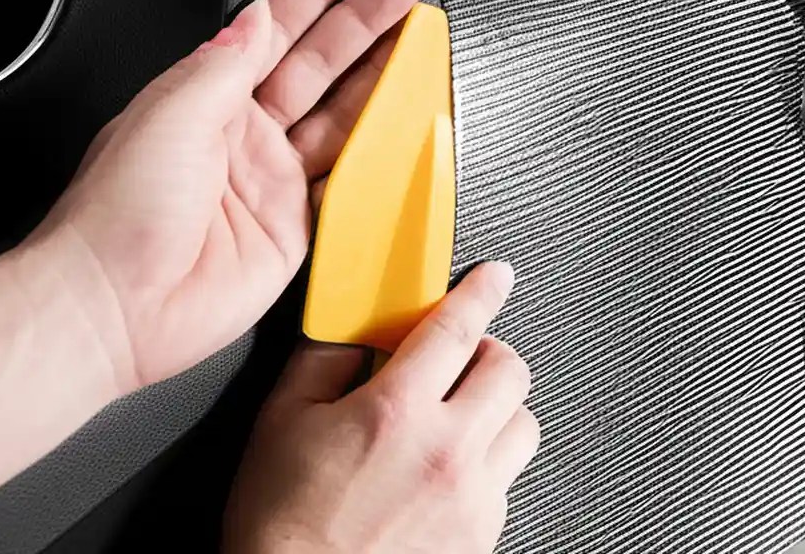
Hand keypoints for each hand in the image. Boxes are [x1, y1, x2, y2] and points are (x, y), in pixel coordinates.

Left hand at [36, 0, 423, 390]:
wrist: (116, 303)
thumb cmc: (118, 213)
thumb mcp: (171, 112)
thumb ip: (226, 62)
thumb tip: (260, 14)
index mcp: (206, 99)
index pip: (271, 30)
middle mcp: (243, 137)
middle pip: (318, 67)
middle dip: (363, 24)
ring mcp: (272, 184)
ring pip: (342, 121)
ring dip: (381, 82)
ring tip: (418, 45)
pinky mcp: (294, 232)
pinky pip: (348, 188)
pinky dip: (378, 163)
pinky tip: (403, 134)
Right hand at [223, 263, 539, 553]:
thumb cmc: (283, 525)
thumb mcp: (282, 422)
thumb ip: (323, 362)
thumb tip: (355, 334)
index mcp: (396, 411)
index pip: (458, 327)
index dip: (482, 291)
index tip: (495, 277)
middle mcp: (446, 450)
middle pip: (510, 371)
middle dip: (490, 352)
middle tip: (462, 358)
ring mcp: (472, 496)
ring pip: (523, 424)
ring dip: (497, 408)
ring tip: (460, 416)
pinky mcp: (483, 534)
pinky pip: (508, 477)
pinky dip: (488, 461)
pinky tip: (448, 469)